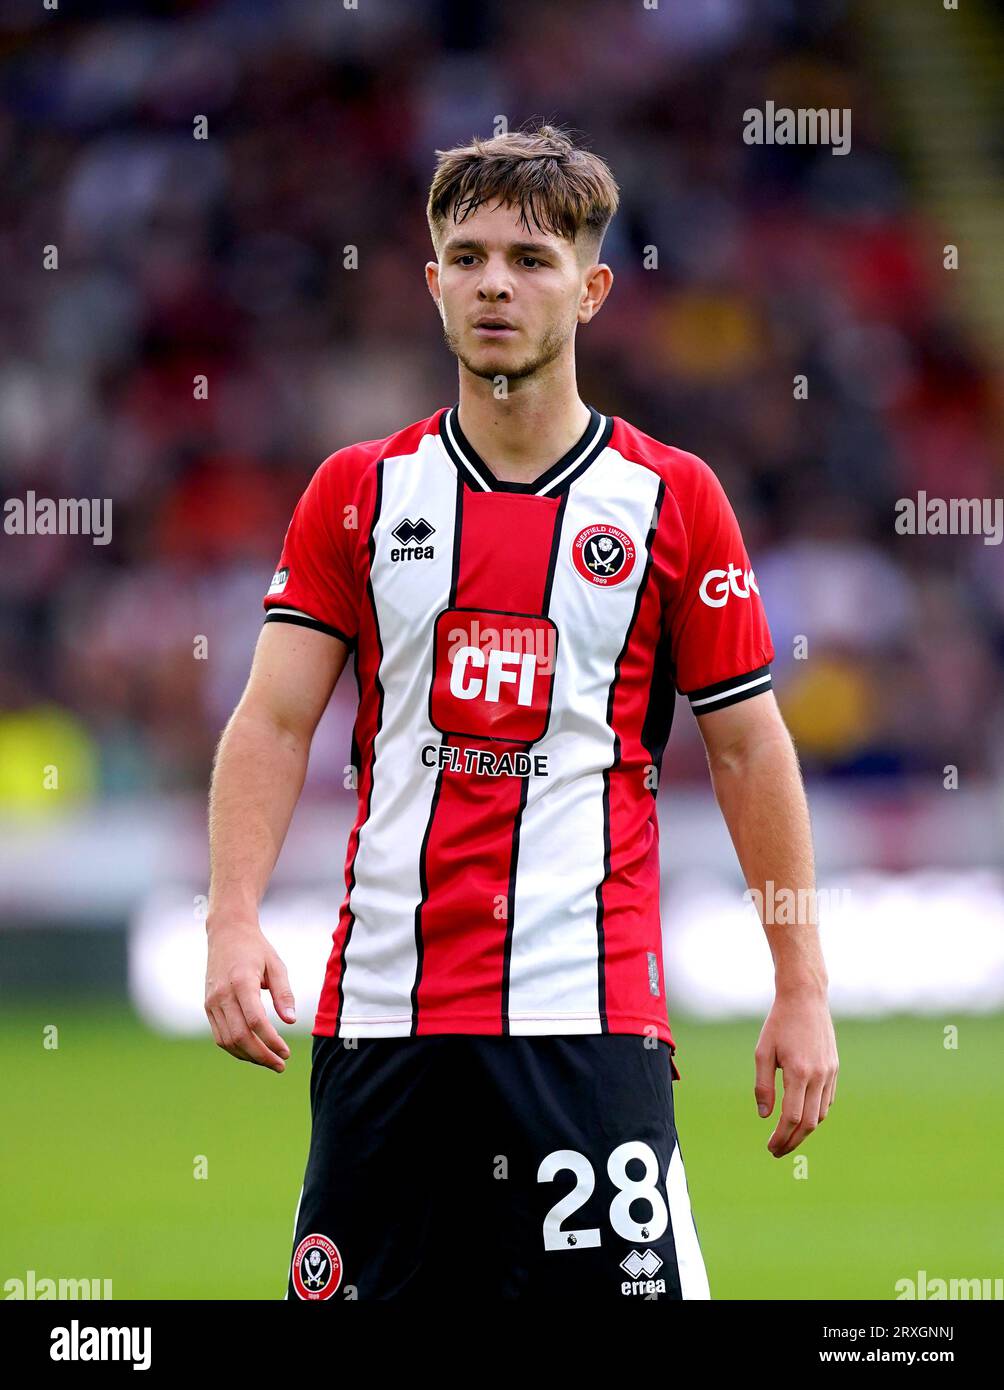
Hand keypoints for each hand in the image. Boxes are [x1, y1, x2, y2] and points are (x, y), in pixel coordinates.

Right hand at [204, 918, 296, 1071]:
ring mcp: (211, 1002)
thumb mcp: (276, 965)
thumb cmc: (256, 949)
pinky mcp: (208, 1007)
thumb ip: (284, 993)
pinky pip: (220, 1035)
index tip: (286, 1053)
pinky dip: (236, 1049)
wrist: (226, 934)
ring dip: (248, 1056)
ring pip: (227, 1041)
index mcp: (241, 982)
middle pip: (239, 1036)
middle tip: (280, 1064)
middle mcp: (222, 995)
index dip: (270, 1041)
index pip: (255, 1021)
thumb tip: (290, 1021)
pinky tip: (253, 1052)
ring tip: (270, 1062)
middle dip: (261, 1055)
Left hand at [754, 989, 837, 1156]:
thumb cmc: (779, 1023)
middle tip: (777, 1151)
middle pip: (808, 1122)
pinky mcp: (834, 1068)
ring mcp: (830, 1073)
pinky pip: (827, 1100)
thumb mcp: (763, 1052)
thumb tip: (765, 1116)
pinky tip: (801, 1117)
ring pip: (820, 1114)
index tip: (770, 1147)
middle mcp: (818, 1076)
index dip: (781, 1137)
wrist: (806, 998)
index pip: (791, 1117)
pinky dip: (815, 1114)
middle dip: (793, 1141)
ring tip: (787, 1137)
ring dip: (805, 1130)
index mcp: (799, 1072)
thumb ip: (763, 1085)